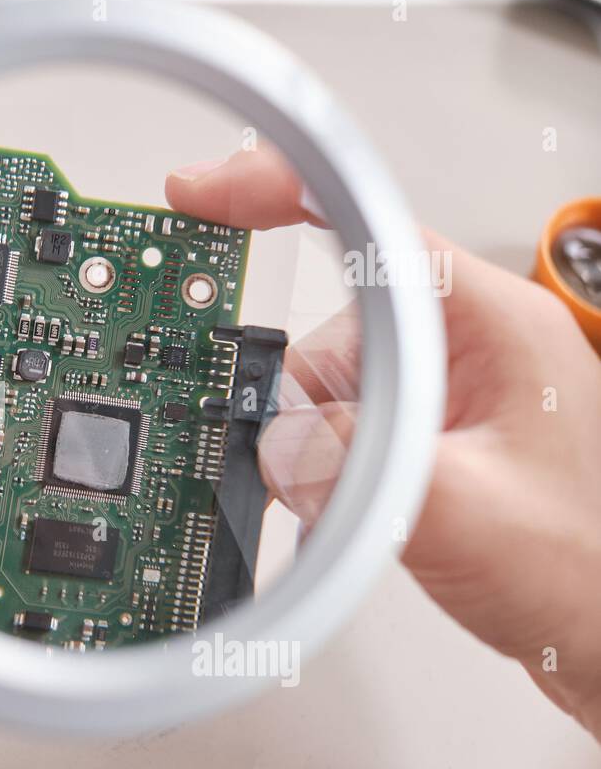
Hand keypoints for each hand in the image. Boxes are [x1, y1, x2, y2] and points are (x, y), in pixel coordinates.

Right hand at [167, 149, 600, 738]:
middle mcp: (471, 348)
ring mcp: (450, 394)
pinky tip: (348, 511)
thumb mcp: (460, 515)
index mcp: (494, 328)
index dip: (282, 193)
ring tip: (353, 509)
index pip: (374, 229)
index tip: (206, 193)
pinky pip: (347, 425)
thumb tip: (280, 436)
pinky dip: (327, 467)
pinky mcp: (432, 436)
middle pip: (335, 324)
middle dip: (301, 398)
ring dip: (315, 446)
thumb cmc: (584, 576)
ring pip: (331, 385)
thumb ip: (356, 464)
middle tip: (310, 462)